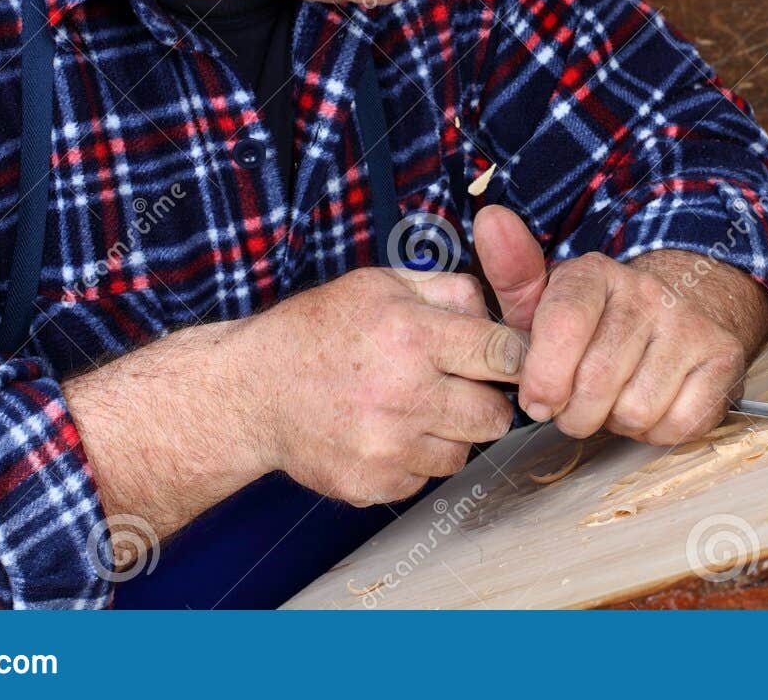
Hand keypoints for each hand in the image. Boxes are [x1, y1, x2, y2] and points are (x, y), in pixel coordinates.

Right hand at [247, 267, 524, 505]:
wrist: (252, 392)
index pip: (503, 354)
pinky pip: (426, 478)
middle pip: (494, 414)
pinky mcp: (374, 483)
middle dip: (486, 399)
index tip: (509, 360)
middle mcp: (404, 394)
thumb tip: (497, 309)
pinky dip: (417, 459)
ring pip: (464, 452)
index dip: (515, 358)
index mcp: (411, 335)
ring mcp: (388, 446)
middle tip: (458, 386)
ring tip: (414, 408)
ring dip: (451, 433)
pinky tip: (387, 432)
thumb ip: (446, 290)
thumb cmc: (318, 330)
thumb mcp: (380, 284)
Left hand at [473, 206, 767, 444]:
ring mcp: (690, 325)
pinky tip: (650, 405)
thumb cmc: (598, 320)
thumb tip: (490, 219)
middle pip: (595, 382)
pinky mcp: (723, 359)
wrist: (682, 308)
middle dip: (575, 412)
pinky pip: (678, 425)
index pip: (563, 324)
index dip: (543, 377)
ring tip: (615, 398)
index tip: (537, 401)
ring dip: (616, 421)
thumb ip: (511, 272)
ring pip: (635, 410)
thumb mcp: (547, 298)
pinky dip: (657, 431)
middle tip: (576, 405)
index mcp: (596, 274)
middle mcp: (647, 293)